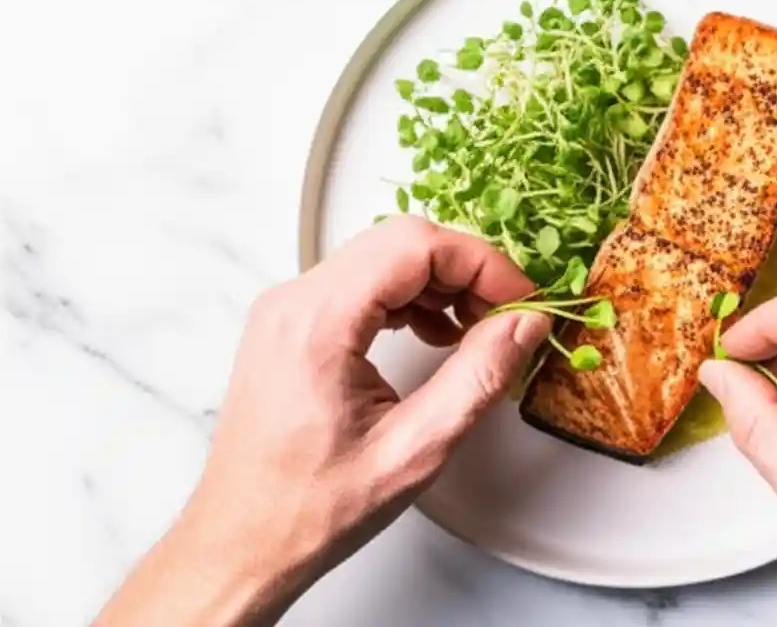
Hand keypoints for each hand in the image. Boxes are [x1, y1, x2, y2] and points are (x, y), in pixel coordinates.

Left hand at [95, 217, 549, 626]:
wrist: (241, 543)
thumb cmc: (311, 509)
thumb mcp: (415, 450)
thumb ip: (478, 377)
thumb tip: (525, 325)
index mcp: (317, 322)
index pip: (415, 246)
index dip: (482, 264)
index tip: (522, 303)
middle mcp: (294, 301)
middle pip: (400, 243)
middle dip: (466, 270)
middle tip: (508, 317)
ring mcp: (287, 310)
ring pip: (383, 259)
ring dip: (440, 284)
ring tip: (478, 332)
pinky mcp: (292, 325)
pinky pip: (362, 285)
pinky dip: (409, 298)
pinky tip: (436, 337)